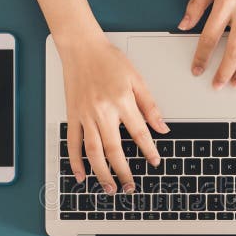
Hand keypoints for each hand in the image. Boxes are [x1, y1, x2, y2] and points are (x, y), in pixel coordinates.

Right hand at [60, 37, 168, 193]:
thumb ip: (150, 106)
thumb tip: (162, 128)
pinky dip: (75, 161)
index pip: (139, 133)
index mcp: (121, 101)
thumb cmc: (108, 60)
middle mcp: (102, 111)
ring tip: (109, 188)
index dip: (149, 151)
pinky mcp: (73, 116)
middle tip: (130, 187)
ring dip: (101, 173)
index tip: (155, 162)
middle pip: (114, 150)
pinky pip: (73, 143)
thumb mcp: (137, 79)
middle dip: (123, 172)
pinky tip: (81, 175)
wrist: (81, 47)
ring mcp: (85, 115)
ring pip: (93, 151)